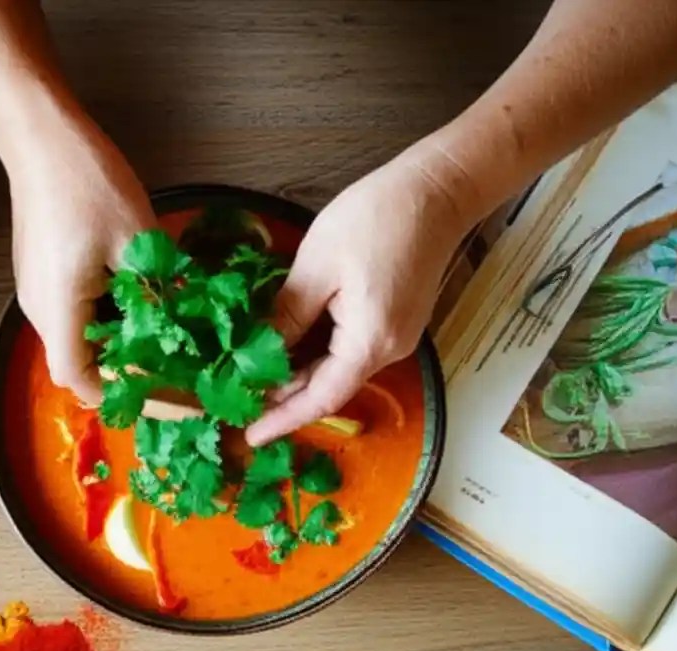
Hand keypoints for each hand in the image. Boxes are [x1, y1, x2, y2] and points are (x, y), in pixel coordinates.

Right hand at [8, 118, 155, 405]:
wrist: (41, 137)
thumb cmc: (88, 183)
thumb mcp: (138, 240)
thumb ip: (159, 290)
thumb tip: (188, 326)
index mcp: (59, 309)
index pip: (83, 380)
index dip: (127, 395)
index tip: (171, 396)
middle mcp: (39, 309)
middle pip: (82, 365)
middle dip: (131, 373)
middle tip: (181, 370)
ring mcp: (37, 292)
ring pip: (81, 338)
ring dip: (122, 344)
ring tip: (170, 337)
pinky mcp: (43, 274)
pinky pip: (77, 313)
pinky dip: (111, 319)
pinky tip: (145, 301)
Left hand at [244, 144, 478, 445]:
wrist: (437, 189)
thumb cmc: (375, 218)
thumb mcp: (317, 266)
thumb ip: (287, 314)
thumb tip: (259, 351)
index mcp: (369, 342)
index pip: (321, 397)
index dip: (283, 418)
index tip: (251, 436)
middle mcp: (389, 349)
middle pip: (331, 386)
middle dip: (286, 399)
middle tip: (240, 404)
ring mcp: (398, 335)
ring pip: (340, 368)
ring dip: (301, 375)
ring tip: (256, 379)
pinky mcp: (398, 319)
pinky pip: (353, 349)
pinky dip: (319, 354)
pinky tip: (289, 347)